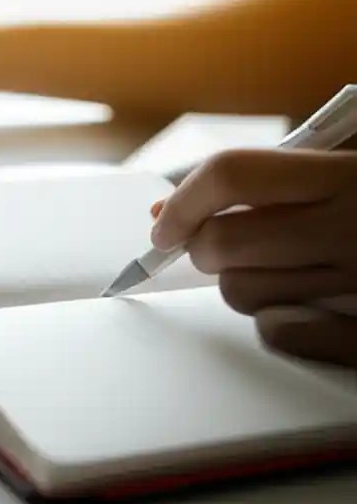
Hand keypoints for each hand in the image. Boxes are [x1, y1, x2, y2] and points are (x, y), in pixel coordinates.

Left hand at [151, 149, 356, 367]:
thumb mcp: (351, 168)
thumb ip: (272, 179)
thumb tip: (167, 210)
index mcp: (350, 175)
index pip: (234, 175)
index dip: (185, 199)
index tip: (165, 221)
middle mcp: (356, 226)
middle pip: (224, 242)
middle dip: (204, 248)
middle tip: (218, 246)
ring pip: (244, 293)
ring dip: (243, 284)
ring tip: (280, 271)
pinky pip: (285, 335)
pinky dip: (278, 326)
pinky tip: (300, 310)